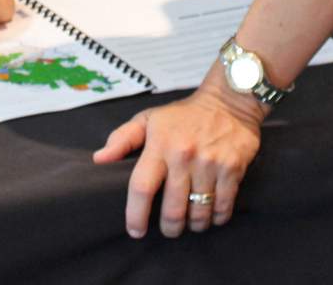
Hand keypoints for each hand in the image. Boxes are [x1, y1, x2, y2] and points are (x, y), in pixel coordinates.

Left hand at [93, 84, 264, 237]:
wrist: (229, 101)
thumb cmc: (185, 114)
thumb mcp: (150, 119)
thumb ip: (123, 138)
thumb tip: (100, 159)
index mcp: (160, 145)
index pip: (142, 188)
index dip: (136, 215)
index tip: (135, 230)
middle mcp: (184, 156)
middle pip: (172, 210)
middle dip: (169, 228)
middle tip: (169, 229)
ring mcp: (209, 164)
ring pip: (199, 213)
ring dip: (194, 225)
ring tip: (191, 222)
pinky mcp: (232, 169)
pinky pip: (223, 206)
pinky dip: (216, 218)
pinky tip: (212, 215)